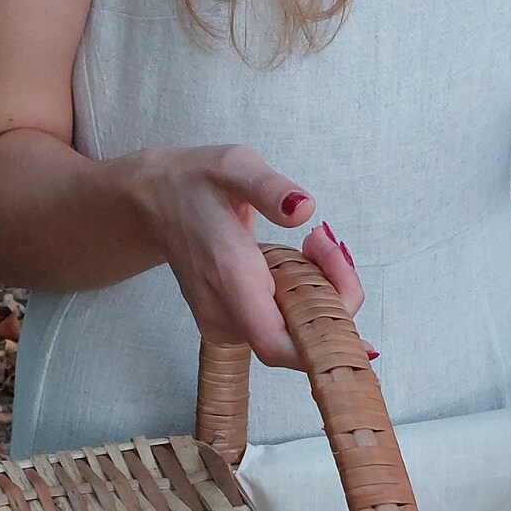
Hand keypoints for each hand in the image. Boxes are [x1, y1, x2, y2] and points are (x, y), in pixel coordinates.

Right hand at [136, 142, 363, 366]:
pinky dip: (300, 300)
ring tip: (308, 246)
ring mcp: (223, 324)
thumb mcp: (235, 165)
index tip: (356, 323)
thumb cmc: (197, 182)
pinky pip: (280, 326)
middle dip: (331, 301)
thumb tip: (304, 209)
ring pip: (291, 334)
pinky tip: (292, 264)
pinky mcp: (229, 325)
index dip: (320, 345)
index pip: (276, 343)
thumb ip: (269, 187)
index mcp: (227, 276)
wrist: (154, 201)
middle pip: (296, 340)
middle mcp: (223, 312)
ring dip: (317, 297)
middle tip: (324, 245)